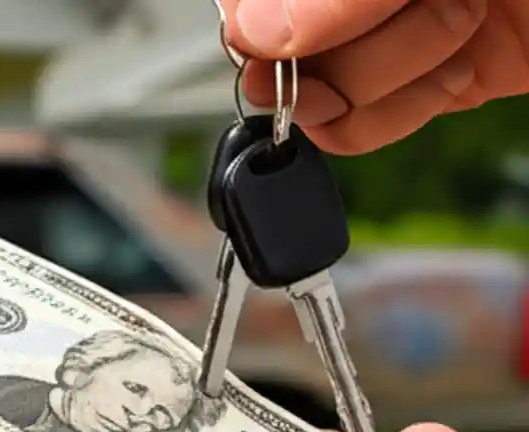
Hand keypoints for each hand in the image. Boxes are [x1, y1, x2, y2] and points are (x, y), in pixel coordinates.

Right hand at [219, 0, 528, 153]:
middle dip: (348, 39)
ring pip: (316, 88)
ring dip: (397, 69)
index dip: (269, 15)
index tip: (299, 33)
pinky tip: (461, 69)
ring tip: (468, 22)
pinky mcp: (434, 76)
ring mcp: (396, 24)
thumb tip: (258, 29)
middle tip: (425, 6)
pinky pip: (360, 125)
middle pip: (275, 42)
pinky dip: (407, 110)